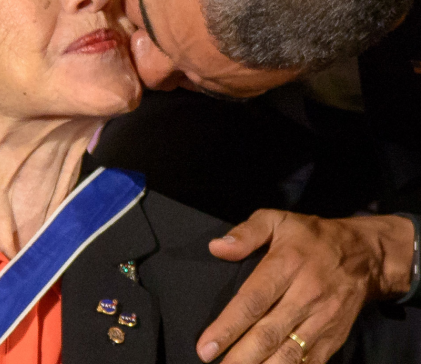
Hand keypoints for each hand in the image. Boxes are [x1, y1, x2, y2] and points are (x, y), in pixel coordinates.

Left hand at [195, 210, 414, 363]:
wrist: (365, 255)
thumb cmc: (310, 236)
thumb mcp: (277, 220)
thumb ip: (246, 233)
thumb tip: (217, 248)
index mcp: (287, 265)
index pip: (253, 301)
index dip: (228, 327)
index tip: (206, 347)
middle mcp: (305, 296)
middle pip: (269, 334)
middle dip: (241, 356)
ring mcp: (322, 320)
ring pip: (289, 354)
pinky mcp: (334, 338)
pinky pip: (310, 362)